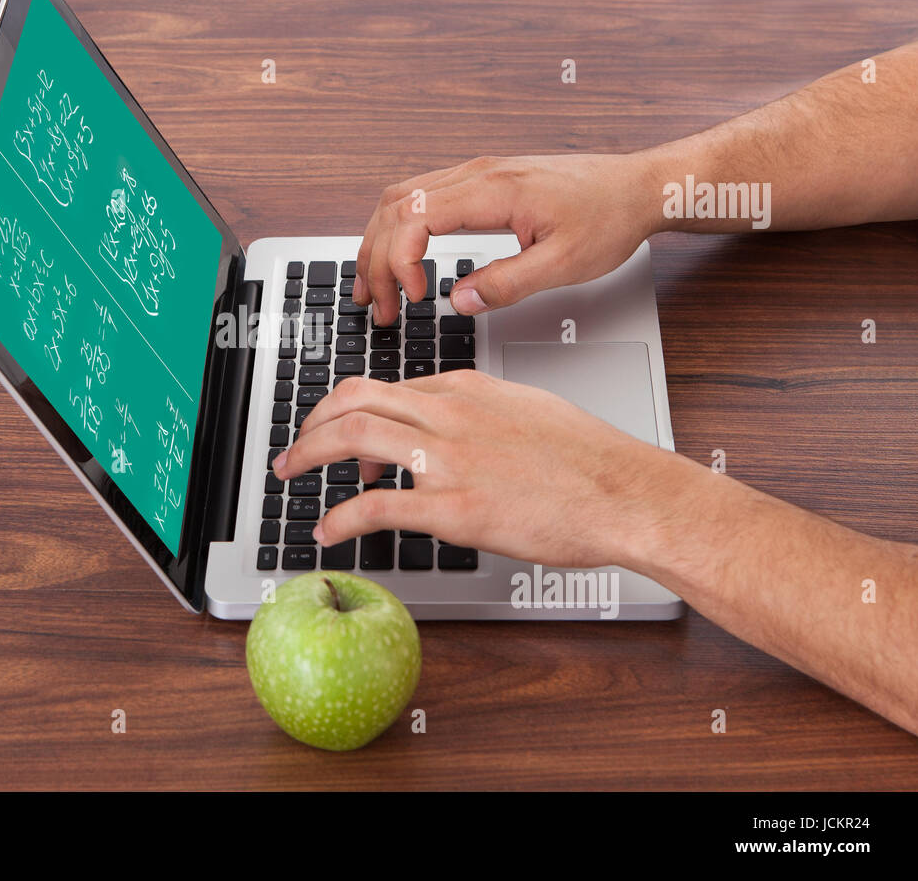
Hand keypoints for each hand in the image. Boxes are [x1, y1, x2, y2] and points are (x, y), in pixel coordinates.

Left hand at [271, 370, 677, 568]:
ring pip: (353, 438)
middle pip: (353, 400)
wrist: (626, 493)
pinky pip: (377, 507)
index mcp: (466, 389)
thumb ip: (478, 411)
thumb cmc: (589, 459)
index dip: (349, 412)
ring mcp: (449, 459)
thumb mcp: (528, 409)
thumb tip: (447, 423)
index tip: (337, 434)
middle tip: (294, 449)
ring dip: (309, 456)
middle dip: (311, 423)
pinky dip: (340, 517)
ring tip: (290, 476)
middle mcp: (450, 415)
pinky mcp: (455, 509)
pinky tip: (328, 531)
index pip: (385, 387)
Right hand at [353, 152, 660, 324]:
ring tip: (376, 287)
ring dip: (381, 243)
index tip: (416, 298)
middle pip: (396, 207)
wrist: (638, 187)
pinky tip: (400, 256)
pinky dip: (399, 229)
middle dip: (376, 259)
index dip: (400, 262)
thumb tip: (458, 300)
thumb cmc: (609, 218)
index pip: (414, 217)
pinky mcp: (481, 180)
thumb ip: (508, 285)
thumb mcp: (564, 264)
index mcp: (494, 190)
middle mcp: (477, 173)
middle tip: (380, 306)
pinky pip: (421, 196)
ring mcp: (477, 173)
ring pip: (401, 198)